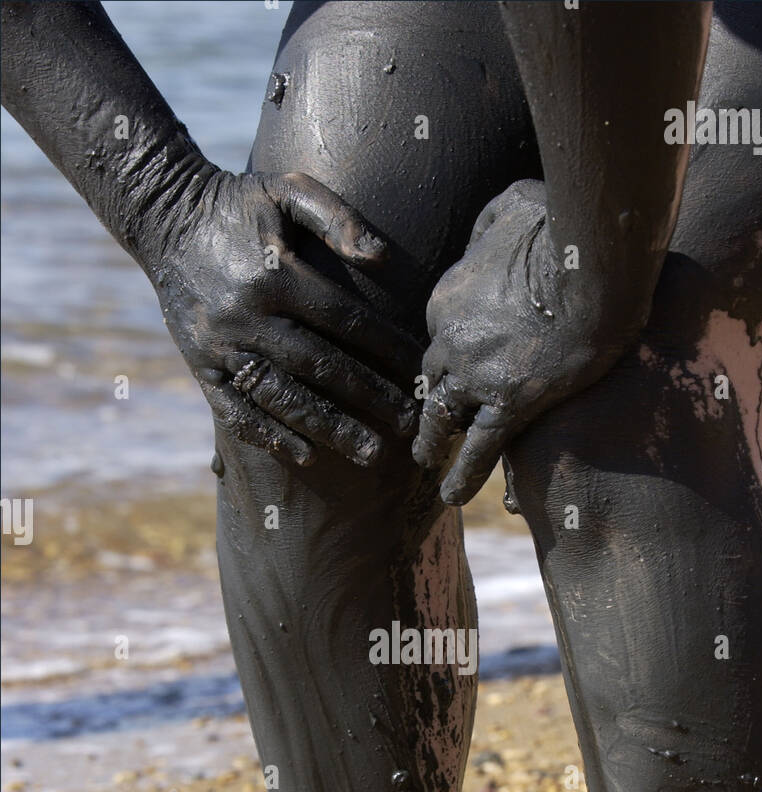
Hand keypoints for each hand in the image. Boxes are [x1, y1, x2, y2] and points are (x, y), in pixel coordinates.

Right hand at [150, 168, 421, 465]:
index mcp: (275, 275)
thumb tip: (381, 259)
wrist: (163, 215)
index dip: (386, 349)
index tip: (420, 373)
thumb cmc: (237, 203)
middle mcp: (248, 315)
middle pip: (320, 367)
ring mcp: (221, 344)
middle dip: (369, 399)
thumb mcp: (286, 189)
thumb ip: (336, 217)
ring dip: (328, 428)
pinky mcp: (200, 364)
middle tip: (408, 426)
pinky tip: (304, 454)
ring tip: (368, 453)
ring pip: (282, 396)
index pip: (345, 320)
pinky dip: (268, 434)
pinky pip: (233, 409)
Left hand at [412, 180, 622, 504]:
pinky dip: (463, 475)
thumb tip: (489, 231)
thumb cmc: (562, 226)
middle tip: (425, 424)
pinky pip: (479, 449)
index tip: (463, 361)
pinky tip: (450, 496)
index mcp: (448, 297)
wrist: (593, 268)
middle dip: (431, 400)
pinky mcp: (509, 404)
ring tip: (427, 463)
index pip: (442, 332)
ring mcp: (477, 377)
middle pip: (435, 378)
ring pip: (444, 418)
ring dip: (433, 442)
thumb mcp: (515, 205)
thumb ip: (492, 222)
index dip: (455, 348)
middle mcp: (452, 341)